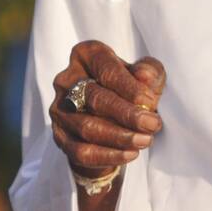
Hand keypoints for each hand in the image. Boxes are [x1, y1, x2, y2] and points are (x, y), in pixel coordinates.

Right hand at [50, 40, 164, 178]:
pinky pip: (81, 151)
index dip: (130, 87)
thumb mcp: (147, 76)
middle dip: (127, 114)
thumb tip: (145, 76)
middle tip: (152, 125)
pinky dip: (108, 155)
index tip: (151, 102)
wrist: (112, 119)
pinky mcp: (59, 135)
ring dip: (120, 137)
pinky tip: (130, 154)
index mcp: (87, 55)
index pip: (106, 69)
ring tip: (145, 140)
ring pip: (87, 127)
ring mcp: (59, 108)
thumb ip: (150, 72)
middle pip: (95, 98)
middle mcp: (66, 79)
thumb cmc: (131, 89)